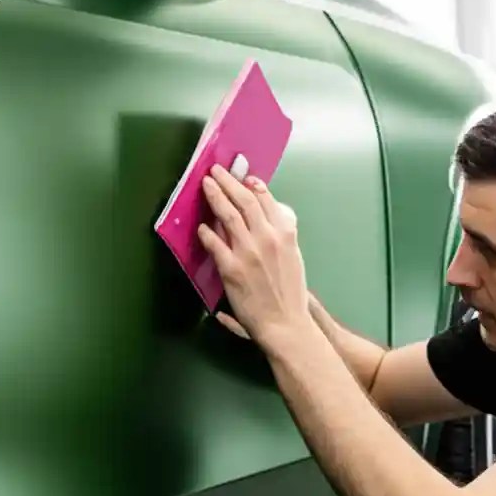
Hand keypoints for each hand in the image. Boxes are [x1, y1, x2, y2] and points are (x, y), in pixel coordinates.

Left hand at [197, 164, 313, 350]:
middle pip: (244, 201)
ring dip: (215, 196)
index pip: (265, 200)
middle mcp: (267, 238)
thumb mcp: (293, 255)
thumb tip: (266, 214)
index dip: (251, 184)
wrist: (286, 323)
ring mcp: (248, 252)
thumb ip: (282, 232)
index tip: (242, 176)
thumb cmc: (290, 292)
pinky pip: (214, 244)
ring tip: (206, 185)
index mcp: (284, 234)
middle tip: (216, 171)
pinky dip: (207, 232)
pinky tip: (201, 225)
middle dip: (228, 182)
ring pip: (228, 216)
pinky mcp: (231, 269)